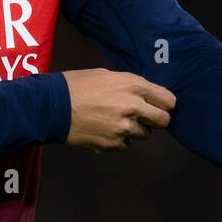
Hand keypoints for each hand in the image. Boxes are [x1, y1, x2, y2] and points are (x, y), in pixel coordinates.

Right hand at [61, 68, 175, 152]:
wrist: (52, 106)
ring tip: (115, 121)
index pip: (169, 101)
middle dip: (156, 120)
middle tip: (144, 117)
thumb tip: (145, 96)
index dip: (165, 104)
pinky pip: (127, 145)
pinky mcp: (113, 144)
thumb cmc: (77, 86)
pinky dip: (119, 140)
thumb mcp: (106, 75)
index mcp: (134, 86)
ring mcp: (124, 128)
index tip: (159, 106)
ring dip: (135, 130)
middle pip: (163, 121)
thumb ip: (130, 86)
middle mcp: (134, 107)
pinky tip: (104, 130)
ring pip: (145, 135)